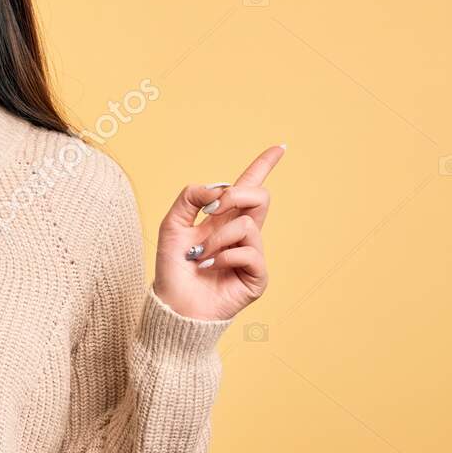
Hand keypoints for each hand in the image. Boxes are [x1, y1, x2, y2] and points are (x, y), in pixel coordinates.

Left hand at [151, 144, 285, 320]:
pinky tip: (208, 268)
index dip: (264, 166)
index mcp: (224, 219)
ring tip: (198, 257)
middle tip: (211, 212)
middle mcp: (242, 234)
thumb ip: (190, 197)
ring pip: (247, 224)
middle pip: (260, 196)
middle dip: (235, 196)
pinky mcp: (257, 276)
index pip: (248, 187)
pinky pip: (248, 251)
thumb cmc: (173, 269)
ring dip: (217, 238)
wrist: (173, 305)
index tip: (279, 147)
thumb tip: (217, 190)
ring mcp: (252, 254)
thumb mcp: (172, 225)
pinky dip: (223, 257)